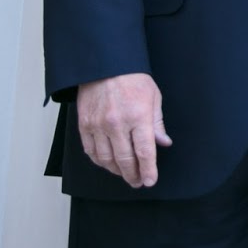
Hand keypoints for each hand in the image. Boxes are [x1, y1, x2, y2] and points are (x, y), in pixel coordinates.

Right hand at [76, 72, 171, 187]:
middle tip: (138, 182)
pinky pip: (90, 151)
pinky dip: (99, 161)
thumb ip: (157, 123)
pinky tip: (107, 164)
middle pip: (124, 160)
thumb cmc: (132, 78)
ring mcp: (98, 125)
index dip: (148, 170)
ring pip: (106, 159)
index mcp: (138, 116)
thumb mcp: (154, 97)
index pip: (144, 152)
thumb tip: (163, 143)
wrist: (104, 65)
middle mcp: (117, 124)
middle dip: (133, 174)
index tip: (150, 181)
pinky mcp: (84, 125)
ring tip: (125, 174)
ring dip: (116, 170)